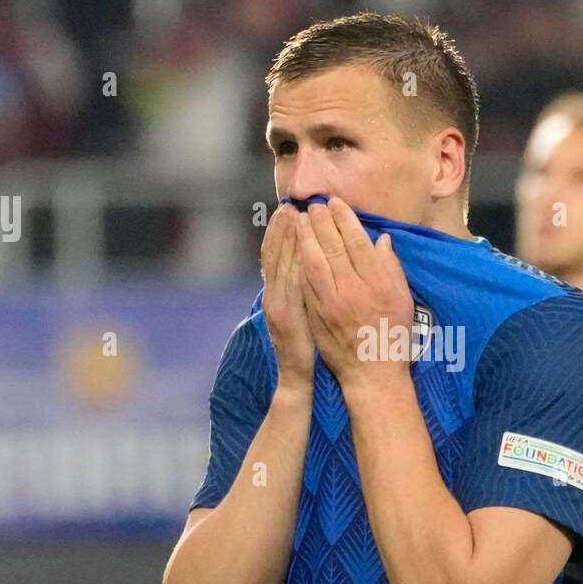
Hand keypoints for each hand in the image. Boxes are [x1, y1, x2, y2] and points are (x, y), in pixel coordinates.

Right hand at [260, 203, 314, 389]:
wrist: (299, 378)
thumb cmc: (307, 345)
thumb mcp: (303, 312)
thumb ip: (305, 287)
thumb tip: (308, 261)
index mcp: (278, 293)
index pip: (276, 255)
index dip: (280, 231)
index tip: (289, 209)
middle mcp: (274, 296)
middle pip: (274, 255)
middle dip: (282, 228)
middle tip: (290, 205)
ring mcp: (278, 307)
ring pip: (280, 266)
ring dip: (286, 240)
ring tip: (293, 217)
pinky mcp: (287, 318)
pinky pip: (292, 285)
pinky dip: (295, 265)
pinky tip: (303, 249)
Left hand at [295, 196, 413, 392]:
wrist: (372, 374)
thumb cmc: (393, 336)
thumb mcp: (402, 299)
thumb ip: (391, 268)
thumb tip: (380, 240)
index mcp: (376, 283)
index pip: (356, 242)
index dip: (344, 219)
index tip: (336, 203)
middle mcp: (351, 290)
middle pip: (332, 247)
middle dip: (321, 222)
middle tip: (313, 204)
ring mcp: (330, 303)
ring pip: (313, 262)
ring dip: (305, 238)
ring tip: (299, 219)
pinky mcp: (315, 315)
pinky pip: (304, 283)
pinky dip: (298, 262)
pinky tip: (294, 249)